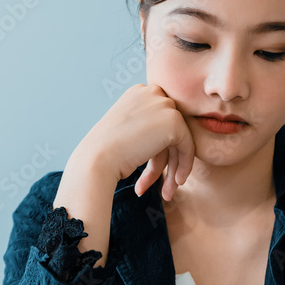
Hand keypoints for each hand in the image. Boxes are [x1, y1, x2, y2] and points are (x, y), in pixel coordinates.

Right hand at [76, 83, 194, 201]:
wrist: (97, 158)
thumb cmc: (105, 151)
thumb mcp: (126, 132)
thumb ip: (148, 129)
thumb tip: (168, 141)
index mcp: (138, 91)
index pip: (158, 121)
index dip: (158, 149)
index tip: (152, 172)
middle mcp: (151, 92)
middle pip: (170, 130)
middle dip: (166, 160)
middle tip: (164, 186)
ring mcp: (163, 104)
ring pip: (180, 139)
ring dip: (174, 167)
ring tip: (168, 192)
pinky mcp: (173, 120)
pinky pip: (187, 145)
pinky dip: (185, 165)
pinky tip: (177, 183)